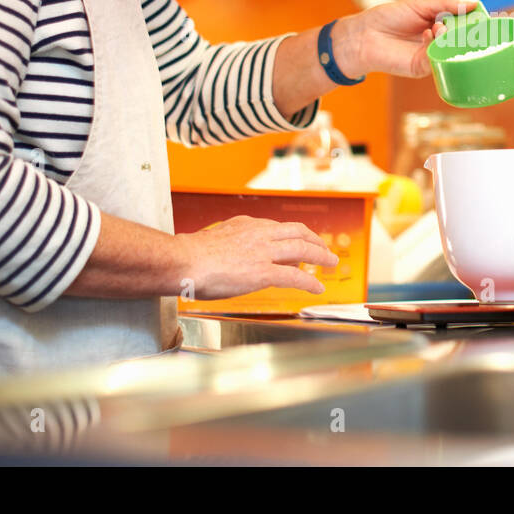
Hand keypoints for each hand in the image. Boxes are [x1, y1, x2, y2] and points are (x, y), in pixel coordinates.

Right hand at [179, 216, 338, 298]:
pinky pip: (295, 277)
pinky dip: (310, 282)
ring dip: (321, 256)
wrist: (182, 261)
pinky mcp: (263, 272)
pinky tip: (318, 288)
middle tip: (324, 249)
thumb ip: (230, 243)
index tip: (300, 241)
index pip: (278, 227)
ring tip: (331, 263)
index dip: (293, 235)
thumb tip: (233, 255)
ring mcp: (263, 253)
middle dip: (315, 240)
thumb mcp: (215, 239)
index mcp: (246, 225)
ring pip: (303, 250)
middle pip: (297, 232)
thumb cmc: (189, 255)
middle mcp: (259, 234)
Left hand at [334, 0, 479, 79]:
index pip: (465, 24)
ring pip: (453, 50)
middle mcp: (439, 41)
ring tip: (439, 27)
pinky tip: (428, 34)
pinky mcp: (423, 67)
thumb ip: (446, 4)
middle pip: (463, 39)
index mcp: (440, 24)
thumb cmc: (389, 18)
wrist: (364, 35)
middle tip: (468, 23)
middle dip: (467, 31)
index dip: (475, 20)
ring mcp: (433, 55)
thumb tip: (473, 4)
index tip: (482, 14)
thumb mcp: (421, 5)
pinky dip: (437, 44)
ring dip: (450, 37)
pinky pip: (439, 59)